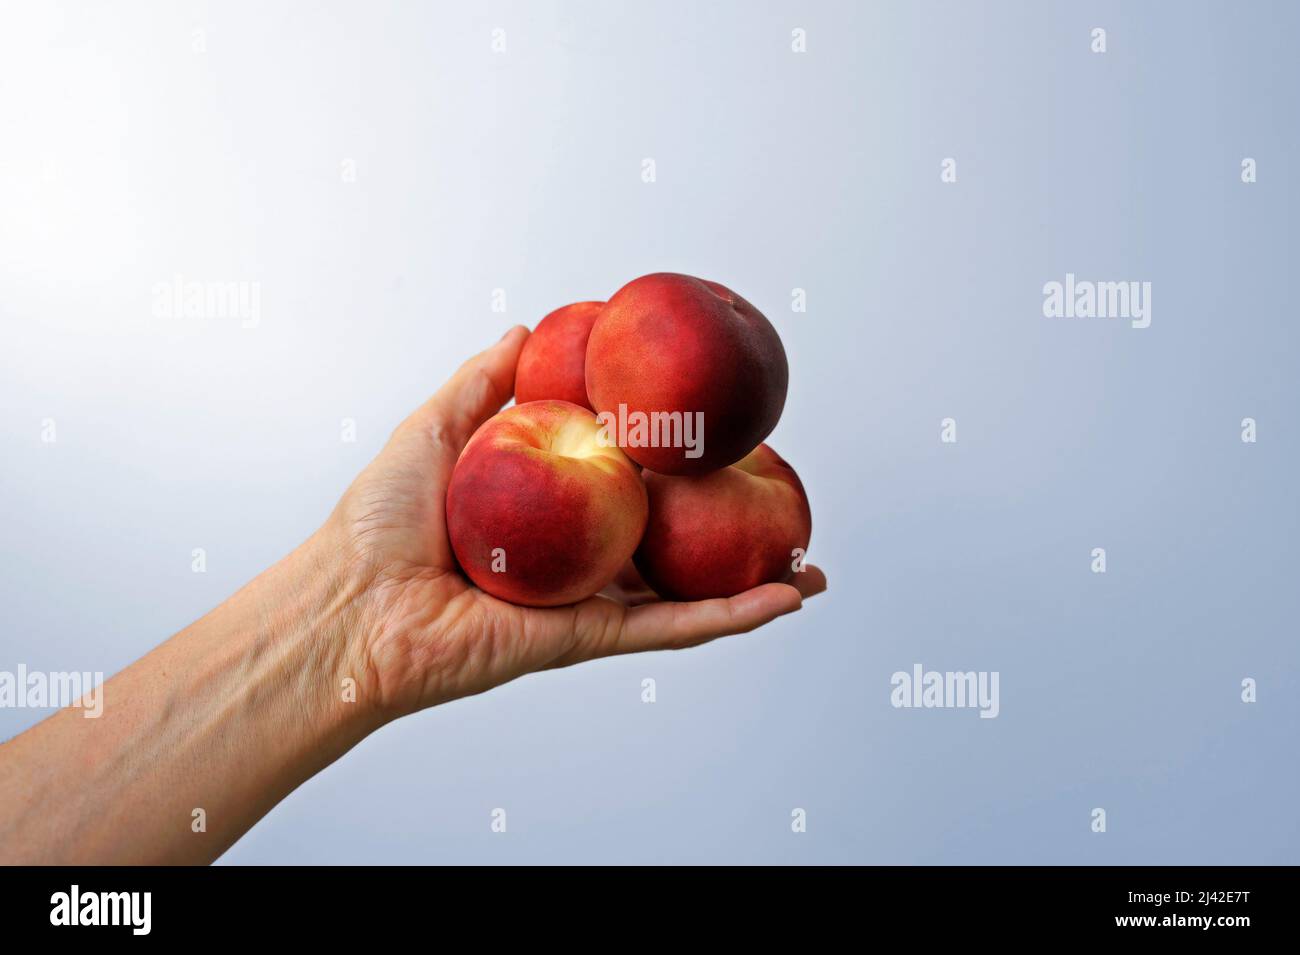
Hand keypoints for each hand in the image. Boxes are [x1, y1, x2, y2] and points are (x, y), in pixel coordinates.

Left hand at [327, 326, 826, 718]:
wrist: (349, 604)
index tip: (722, 445)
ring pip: (684, 594)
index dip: (676, 469)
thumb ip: (485, 382)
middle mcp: (575, 561)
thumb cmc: (379, 521)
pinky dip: (727, 619)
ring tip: (809, 570)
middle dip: (730, 532)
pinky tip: (781, 602)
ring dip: (752, 587)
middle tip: (783, 508)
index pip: (627, 488)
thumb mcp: (438, 428)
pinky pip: (666, 627)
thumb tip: (528, 329)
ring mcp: (586, 603)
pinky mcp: (584, 639)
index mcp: (549, 514)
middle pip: (670, 545)